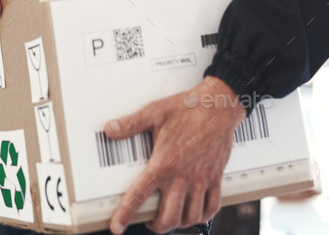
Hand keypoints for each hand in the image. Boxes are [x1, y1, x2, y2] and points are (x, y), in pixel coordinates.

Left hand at [105, 76, 246, 233]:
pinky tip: (195, 213)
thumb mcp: (154, 112)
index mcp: (163, 163)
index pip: (139, 195)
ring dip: (178, 223)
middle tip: (149, 221)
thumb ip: (131, 124)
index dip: (126, 214)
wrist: (218, 106)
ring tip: (170, 218)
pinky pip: (212, 207)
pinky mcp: (215, 178)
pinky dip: (203, 216)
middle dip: (156, 225)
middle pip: (168, 217)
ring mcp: (201, 180)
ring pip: (190, 217)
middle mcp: (182, 176)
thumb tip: (110, 129)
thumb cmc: (187, 108)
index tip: (117, 227)